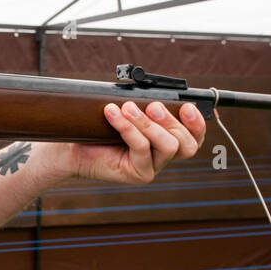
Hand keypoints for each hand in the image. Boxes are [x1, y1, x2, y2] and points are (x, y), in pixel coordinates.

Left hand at [67, 100, 205, 184]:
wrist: (73, 149)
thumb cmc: (100, 128)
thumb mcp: (127, 111)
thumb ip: (144, 105)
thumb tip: (155, 95)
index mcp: (167, 140)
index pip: (194, 137)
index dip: (197, 123)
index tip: (187, 106)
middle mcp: (163, 156)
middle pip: (186, 144)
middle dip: (172, 121)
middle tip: (154, 106)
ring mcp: (152, 167)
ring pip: (168, 146)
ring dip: (149, 124)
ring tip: (128, 108)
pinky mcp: (138, 174)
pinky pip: (141, 148)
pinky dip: (128, 128)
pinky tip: (114, 114)